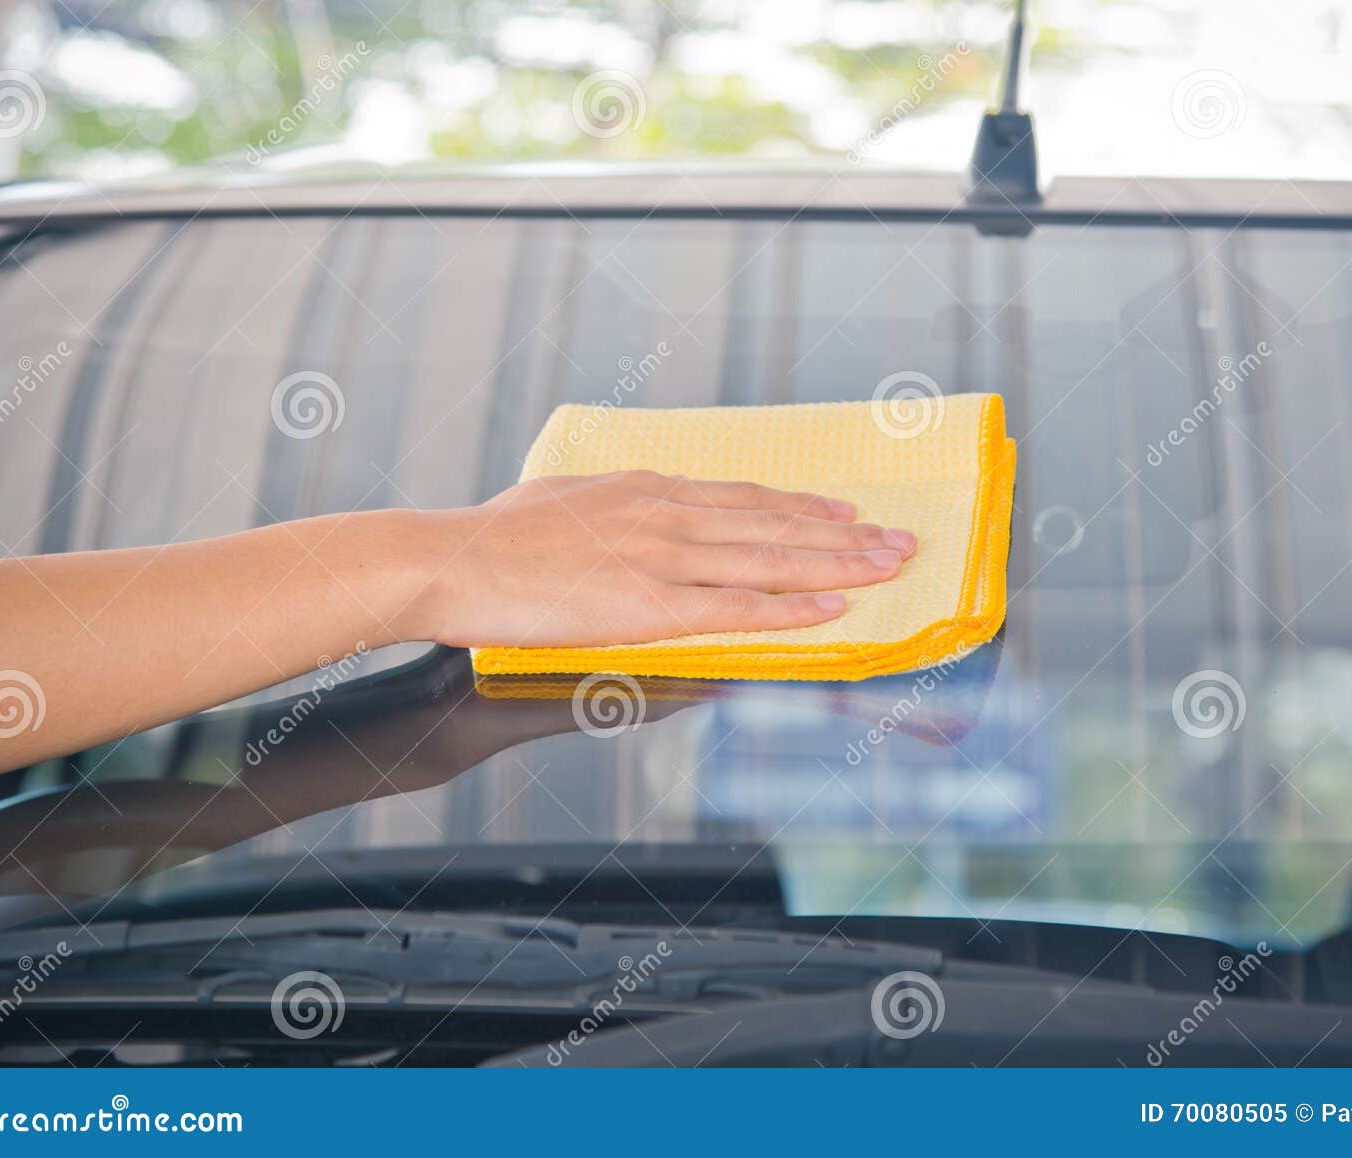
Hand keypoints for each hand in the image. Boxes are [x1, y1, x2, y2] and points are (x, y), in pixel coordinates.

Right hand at [408, 471, 916, 648]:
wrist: (451, 560)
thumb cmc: (492, 538)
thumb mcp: (562, 499)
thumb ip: (609, 507)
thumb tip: (626, 508)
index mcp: (646, 491)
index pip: (744, 497)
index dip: (802, 507)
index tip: (845, 510)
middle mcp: (668, 515)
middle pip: (776, 522)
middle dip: (845, 533)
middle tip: (900, 538)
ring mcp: (663, 557)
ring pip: (771, 559)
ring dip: (839, 564)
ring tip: (890, 566)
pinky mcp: (651, 604)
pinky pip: (738, 607)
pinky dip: (790, 607)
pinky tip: (832, 608)